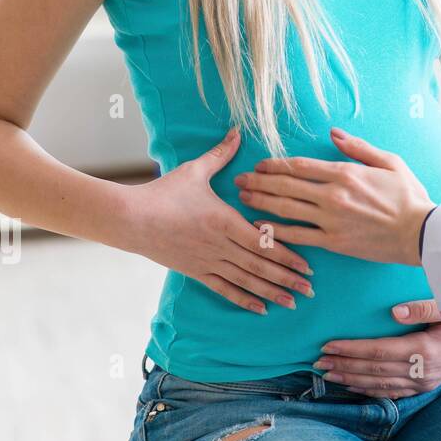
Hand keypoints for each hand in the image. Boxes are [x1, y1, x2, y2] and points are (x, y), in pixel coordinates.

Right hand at [122, 128, 316, 313]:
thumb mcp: (195, 171)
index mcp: (225, 220)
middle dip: (287, 278)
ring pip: (245, 281)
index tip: (308, 265)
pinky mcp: (196, 272)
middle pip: (260, 266)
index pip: (262, 241)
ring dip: (271, 292)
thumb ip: (221, 154)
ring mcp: (208, 261)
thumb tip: (237, 131)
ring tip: (292, 303)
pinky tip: (261, 309)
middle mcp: (220, 245)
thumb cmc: (164, 193)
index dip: (287, 254)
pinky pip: (224, 289)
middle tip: (310, 290)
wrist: (130, 219)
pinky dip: (243, 299)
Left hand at [233, 128, 433, 265]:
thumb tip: (333, 133)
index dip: (275, 164)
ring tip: (243, 197)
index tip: (259, 164)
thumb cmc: (408, 196)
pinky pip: (298, 235)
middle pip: (286, 185)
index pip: (299, 166)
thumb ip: (358, 147)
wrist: (419, 232)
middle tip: (239, 179)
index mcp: (345, 173)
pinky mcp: (333, 242)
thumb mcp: (389, 162)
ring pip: (286, 209)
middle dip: (259, 181)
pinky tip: (260, 226)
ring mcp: (331, 220)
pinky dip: (276, 230)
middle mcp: (333, 195)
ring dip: (261, 202)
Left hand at [314, 300, 440, 398]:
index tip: (329, 345)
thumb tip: (393, 312)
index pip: (379, 352)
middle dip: (344, 365)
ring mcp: (424, 384)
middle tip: (317, 360)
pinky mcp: (425, 388)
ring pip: (380, 385)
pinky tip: (353, 386)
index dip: (352, 349)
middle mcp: (423, 372)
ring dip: (351, 380)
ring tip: (327, 374)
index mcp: (426, 350)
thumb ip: (423, 307)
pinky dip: (369, 390)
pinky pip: (392, 392)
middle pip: (375, 371)